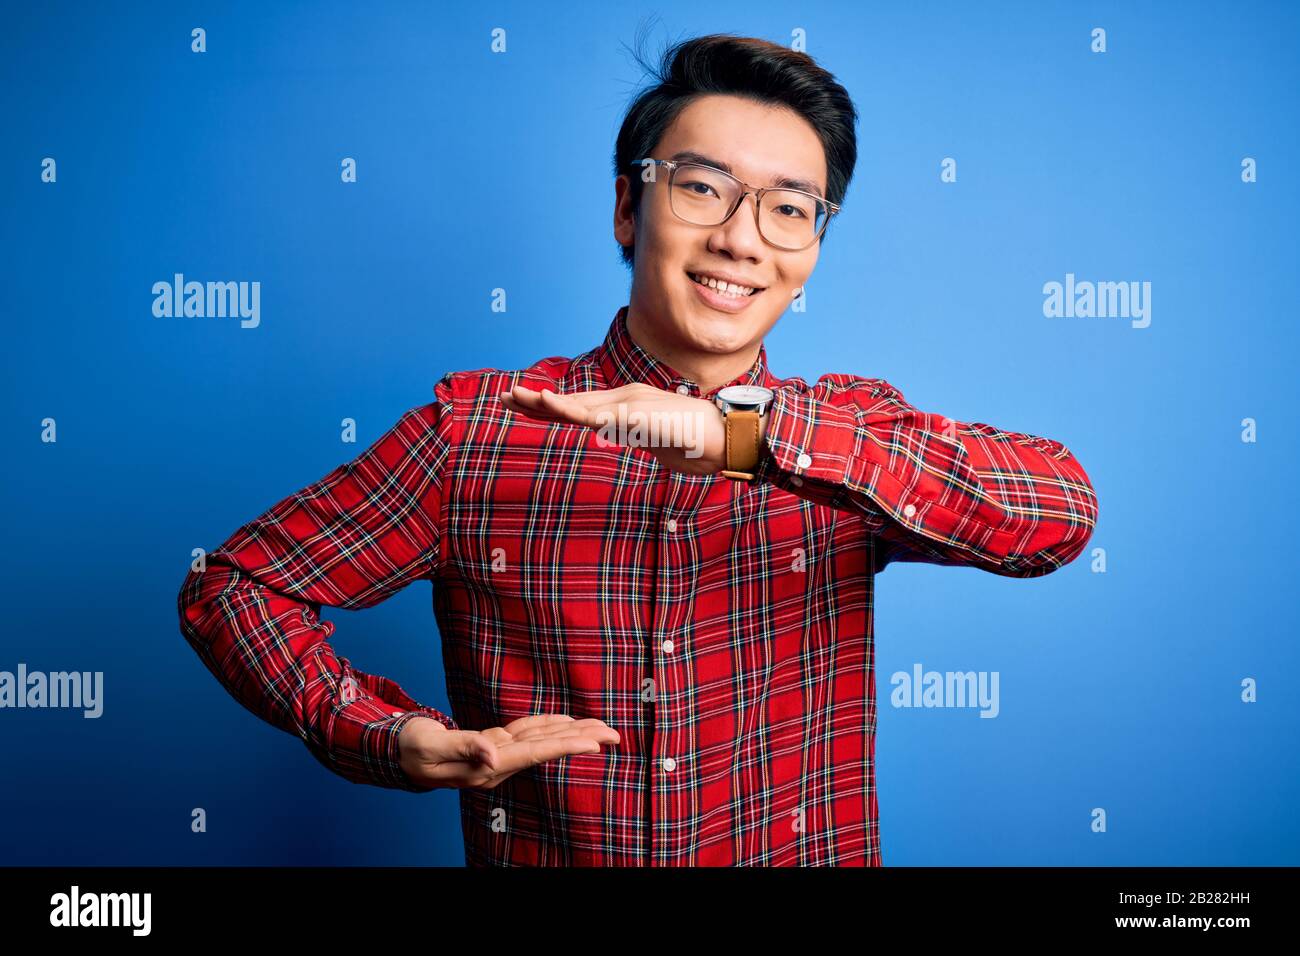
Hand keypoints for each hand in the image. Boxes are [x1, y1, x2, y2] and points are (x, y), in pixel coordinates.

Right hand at [397, 714, 619, 789]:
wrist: (398, 755)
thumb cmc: (411, 749)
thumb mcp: (432, 746)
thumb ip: (465, 747)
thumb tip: (494, 754)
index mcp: (487, 766)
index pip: (535, 753)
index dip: (566, 746)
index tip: (596, 744)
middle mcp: (499, 762)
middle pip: (548, 747)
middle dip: (582, 739)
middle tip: (616, 734)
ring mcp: (498, 755)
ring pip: (543, 739)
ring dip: (573, 732)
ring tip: (602, 729)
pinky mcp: (494, 744)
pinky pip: (529, 734)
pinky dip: (550, 726)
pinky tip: (567, 722)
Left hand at [498, 383, 727, 475]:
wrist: (726, 439)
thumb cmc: (699, 442)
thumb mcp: (659, 443)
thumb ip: (640, 438)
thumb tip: (628, 440)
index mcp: (627, 410)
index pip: (581, 407)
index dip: (551, 406)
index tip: (523, 404)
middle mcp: (623, 402)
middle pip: (572, 402)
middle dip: (536, 401)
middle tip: (504, 397)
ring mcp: (628, 407)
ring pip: (576, 404)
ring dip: (543, 402)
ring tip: (513, 396)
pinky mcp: (633, 416)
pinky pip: (594, 413)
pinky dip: (567, 407)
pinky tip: (546, 401)